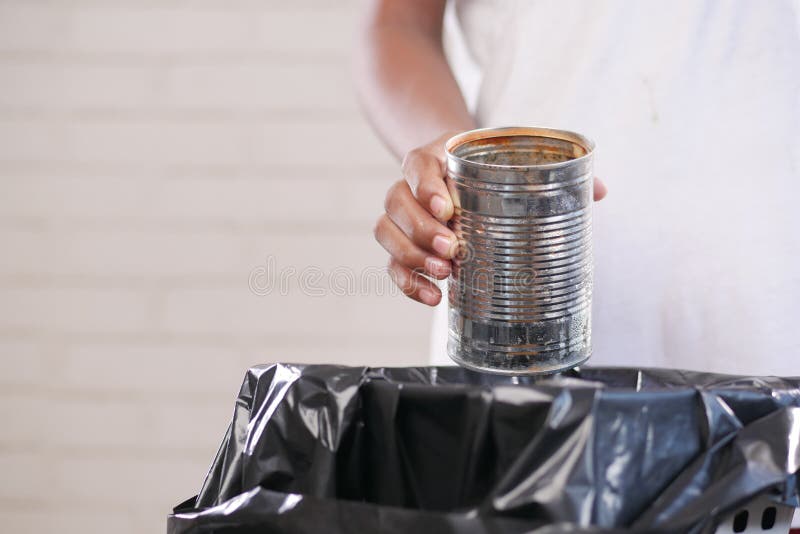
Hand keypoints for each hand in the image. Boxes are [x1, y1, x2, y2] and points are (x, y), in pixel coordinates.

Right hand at [374, 132, 607, 306]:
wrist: (453, 168)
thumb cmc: (486, 168)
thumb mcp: (509, 160)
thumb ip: (549, 173)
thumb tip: (598, 191)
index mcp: (433, 158)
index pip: (417, 166)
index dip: (426, 186)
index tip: (447, 206)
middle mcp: (410, 185)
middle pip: (396, 202)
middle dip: (422, 230)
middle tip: (455, 248)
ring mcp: (403, 216)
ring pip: (386, 231)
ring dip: (411, 256)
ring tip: (445, 273)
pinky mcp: (402, 244)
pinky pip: (390, 264)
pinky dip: (406, 282)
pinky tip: (432, 297)